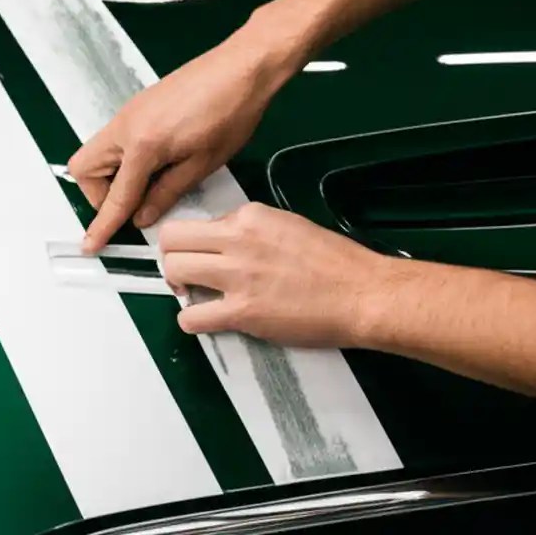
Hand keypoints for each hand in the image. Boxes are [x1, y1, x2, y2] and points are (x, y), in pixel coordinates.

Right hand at [68, 7, 309, 251]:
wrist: (244, 67)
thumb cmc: (230, 114)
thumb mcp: (202, 164)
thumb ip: (166, 193)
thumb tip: (142, 217)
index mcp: (142, 145)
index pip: (115, 196)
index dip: (103, 225)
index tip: (91, 245)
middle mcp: (124, 126)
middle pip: (84, 169)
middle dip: (99, 195)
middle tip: (132, 206)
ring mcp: (128, 113)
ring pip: (96, 154)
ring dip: (111, 177)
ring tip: (148, 186)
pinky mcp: (137, 106)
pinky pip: (113, 141)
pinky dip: (122, 160)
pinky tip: (155, 165)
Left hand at [160, 202, 397, 348]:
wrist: (363, 294)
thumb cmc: (335, 262)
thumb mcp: (288, 226)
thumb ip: (250, 231)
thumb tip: (223, 242)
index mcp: (250, 216)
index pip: (196, 222)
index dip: (195, 241)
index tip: (203, 255)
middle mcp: (237, 240)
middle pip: (172, 240)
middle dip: (173, 257)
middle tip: (186, 274)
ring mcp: (238, 277)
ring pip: (174, 271)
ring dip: (177, 285)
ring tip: (193, 294)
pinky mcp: (242, 312)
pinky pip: (191, 316)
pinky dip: (191, 320)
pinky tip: (205, 319)